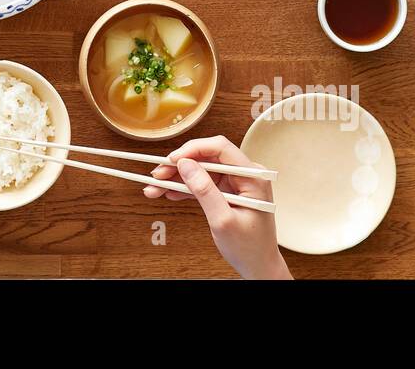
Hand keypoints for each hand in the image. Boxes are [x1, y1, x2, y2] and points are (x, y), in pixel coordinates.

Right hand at [144, 135, 291, 279]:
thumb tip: (186, 165)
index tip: (172, 159)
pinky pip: (203, 183)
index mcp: (252, 177)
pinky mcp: (227, 191)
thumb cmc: (249, 248)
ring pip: (201, 170)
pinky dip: (185, 188)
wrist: (258, 266)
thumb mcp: (223, 221)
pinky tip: (168, 192)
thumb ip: (204, 191)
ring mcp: (235, 183)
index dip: (193, 150)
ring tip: (155, 187)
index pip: (220, 148)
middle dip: (179, 166)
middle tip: (157, 175)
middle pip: (206, 158)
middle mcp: (245, 175)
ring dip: (177, 178)